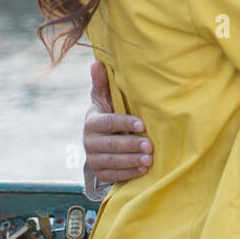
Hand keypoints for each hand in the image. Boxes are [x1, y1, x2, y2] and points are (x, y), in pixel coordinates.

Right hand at [83, 60, 152, 182]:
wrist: (101, 140)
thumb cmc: (109, 113)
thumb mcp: (104, 98)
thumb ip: (103, 83)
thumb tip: (97, 63)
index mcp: (92, 121)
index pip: (107, 123)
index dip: (123, 123)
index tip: (141, 124)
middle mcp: (89, 141)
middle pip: (110, 144)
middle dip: (131, 145)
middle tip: (150, 146)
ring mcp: (93, 158)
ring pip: (112, 162)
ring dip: (132, 161)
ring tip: (149, 159)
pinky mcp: (99, 173)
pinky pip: (113, 176)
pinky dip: (128, 173)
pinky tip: (143, 170)